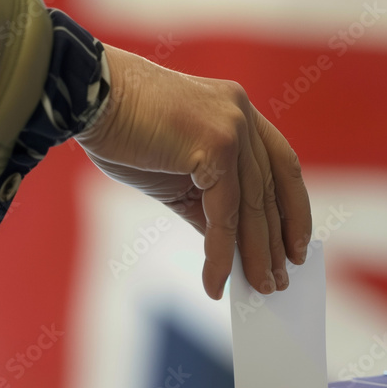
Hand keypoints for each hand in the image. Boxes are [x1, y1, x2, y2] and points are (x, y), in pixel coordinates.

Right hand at [75, 45, 311, 298]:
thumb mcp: (174, 173)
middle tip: (279, 280)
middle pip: (269, 191)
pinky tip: (216, 281)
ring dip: (256, 254)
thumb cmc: (123, 132)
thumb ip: (204, 202)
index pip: (280, 166)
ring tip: (260, 288)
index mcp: (238, 112)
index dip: (292, 208)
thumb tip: (227, 248)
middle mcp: (242, 115)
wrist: (90, 99)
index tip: (297, 245)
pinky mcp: (215, 146)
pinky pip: (225, 213)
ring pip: (252, 206)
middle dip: (276, 240)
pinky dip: (221, 253)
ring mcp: (232, 127)